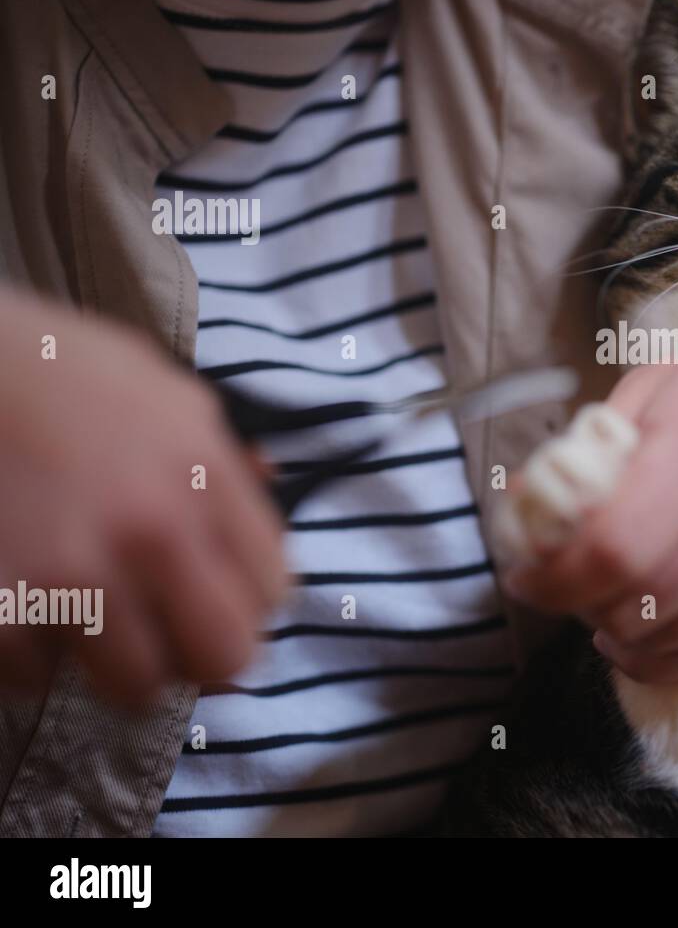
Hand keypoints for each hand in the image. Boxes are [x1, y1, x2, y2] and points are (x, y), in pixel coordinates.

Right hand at [0, 289, 288, 705]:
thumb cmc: (50, 369)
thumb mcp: (159, 390)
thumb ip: (217, 449)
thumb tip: (270, 477)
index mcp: (203, 474)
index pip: (272, 592)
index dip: (244, 606)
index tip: (212, 599)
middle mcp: (152, 528)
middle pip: (224, 657)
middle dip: (197, 658)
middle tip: (162, 638)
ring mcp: (72, 574)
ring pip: (136, 686)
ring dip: (109, 661)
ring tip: (80, 614)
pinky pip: (36, 678)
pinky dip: (28, 654)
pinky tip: (15, 599)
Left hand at [504, 330, 677, 682]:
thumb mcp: (669, 381)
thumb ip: (594, 442)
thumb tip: (522, 497)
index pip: (611, 548)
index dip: (551, 578)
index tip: (526, 576)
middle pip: (634, 605)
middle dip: (580, 603)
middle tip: (569, 583)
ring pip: (669, 642)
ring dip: (621, 631)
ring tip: (614, 596)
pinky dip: (667, 652)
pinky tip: (653, 621)